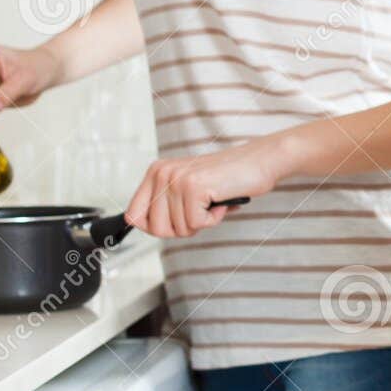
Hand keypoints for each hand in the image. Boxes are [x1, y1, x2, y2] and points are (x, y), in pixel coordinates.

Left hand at [122, 139, 283, 238]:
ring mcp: (177, 179)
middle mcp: (162, 173)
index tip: (174, 223)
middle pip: (156, 228)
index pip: (133, 215)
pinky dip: (214, 219)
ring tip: (213, 201)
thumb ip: (165, 205)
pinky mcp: (194, 187)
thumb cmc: (227, 178)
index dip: (153, 228)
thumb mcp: (187, 189)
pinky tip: (221, 201)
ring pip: (178, 228)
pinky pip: (197, 224)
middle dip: (181, 229)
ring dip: (201, 222)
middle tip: (200, 212)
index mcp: (156, 172)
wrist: (258, 162)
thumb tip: (146, 228)